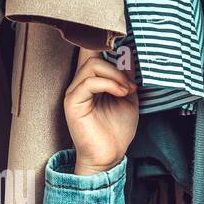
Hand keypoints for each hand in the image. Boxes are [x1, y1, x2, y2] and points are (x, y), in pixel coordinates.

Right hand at [63, 46, 138, 174]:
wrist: (110, 155)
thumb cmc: (117, 131)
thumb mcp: (129, 100)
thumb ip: (127, 79)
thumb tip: (129, 58)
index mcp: (92, 83)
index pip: (91, 54)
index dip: (106, 48)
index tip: (128, 56)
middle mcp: (80, 85)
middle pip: (93, 57)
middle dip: (116, 67)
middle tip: (130, 85)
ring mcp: (75, 92)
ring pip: (91, 66)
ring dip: (114, 75)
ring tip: (126, 91)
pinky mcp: (72, 102)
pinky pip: (88, 82)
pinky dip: (108, 84)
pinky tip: (120, 93)